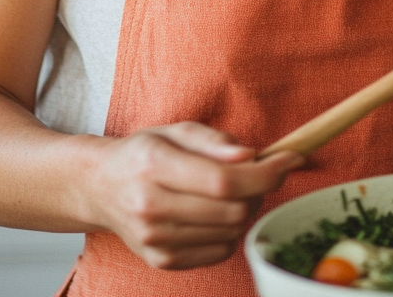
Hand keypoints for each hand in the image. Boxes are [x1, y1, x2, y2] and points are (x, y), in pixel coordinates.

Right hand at [82, 121, 303, 269]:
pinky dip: (230, 231)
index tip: (290, 158)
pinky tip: (218, 211)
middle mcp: (151, 208)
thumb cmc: (144, 153)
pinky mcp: (162, 262)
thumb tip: (251, 155)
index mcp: (154, 167)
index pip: (224, 180)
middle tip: (258, 172)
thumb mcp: (175, 130)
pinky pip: (219, 251)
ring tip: (236, 190)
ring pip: (231, 232)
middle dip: (260, 189)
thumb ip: (214, 141)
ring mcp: (155, 241)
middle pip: (232, 210)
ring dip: (247, 209)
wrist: (101, 188)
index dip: (266, 172)